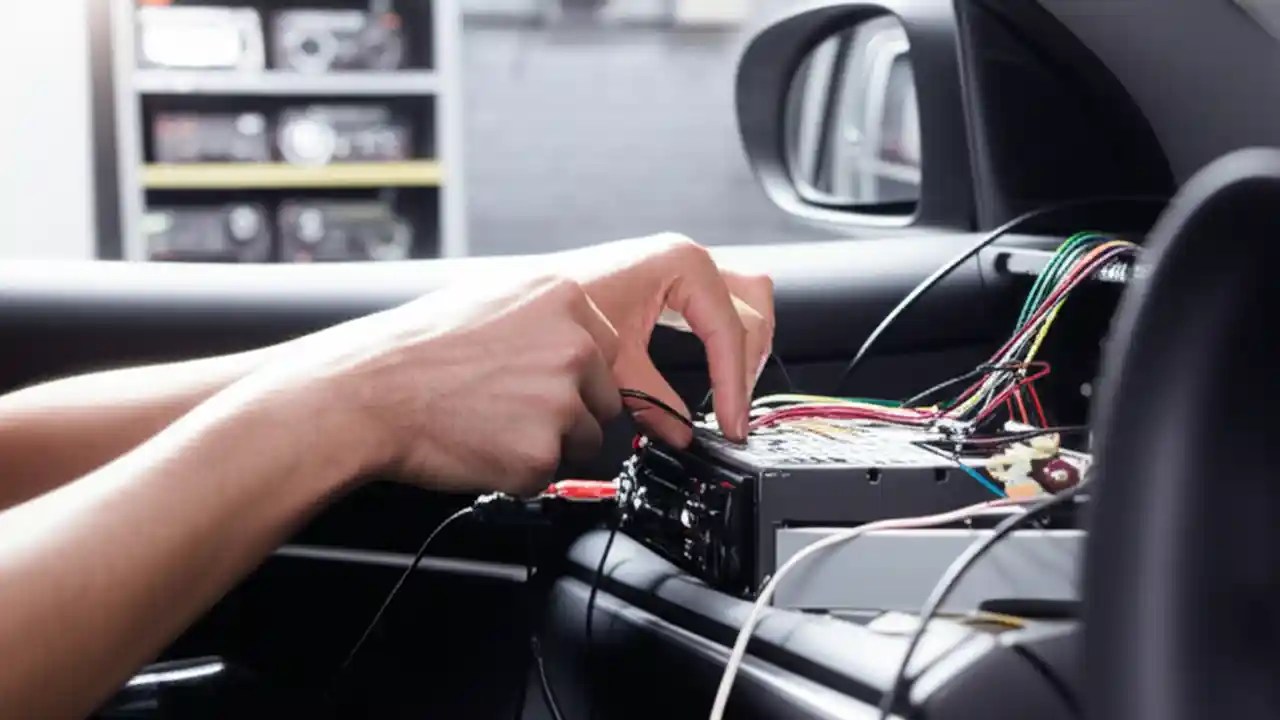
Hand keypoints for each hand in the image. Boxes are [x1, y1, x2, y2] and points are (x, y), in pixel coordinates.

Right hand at [251, 275, 622, 496]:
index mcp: (562, 298)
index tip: (537, 383)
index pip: (606, 352)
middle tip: (508, 411)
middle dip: (568, 415)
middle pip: (605, 401)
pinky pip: (548, 475)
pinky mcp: (541, 452)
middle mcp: (573, 345)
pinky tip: (478, 446)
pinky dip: (518, 474)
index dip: (573, 377)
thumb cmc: (414, 351)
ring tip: (489, 425)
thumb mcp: (488, 300)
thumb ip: (543, 317)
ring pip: (585, 442)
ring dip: (546, 445)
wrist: (366, 393)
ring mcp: (561, 400)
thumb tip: (577, 342)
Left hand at [560, 233, 774, 445]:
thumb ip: (654, 401)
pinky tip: (716, 369)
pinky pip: (722, 305)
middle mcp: (689, 258)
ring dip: (744, 349)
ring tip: (731, 393)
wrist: (527, 291)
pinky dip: (727, 337)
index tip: (731, 425)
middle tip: (733, 412)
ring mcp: (684, 266)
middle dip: (746, 365)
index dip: (733, 384)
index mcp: (682, 265)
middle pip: (751, 311)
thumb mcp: (614, 363)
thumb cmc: (563, 309)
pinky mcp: (674, 278)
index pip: (729, 331)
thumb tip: (682, 435)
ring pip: (746, 303)